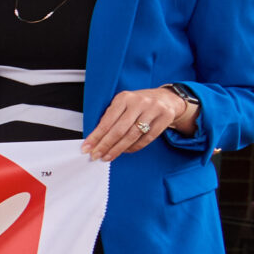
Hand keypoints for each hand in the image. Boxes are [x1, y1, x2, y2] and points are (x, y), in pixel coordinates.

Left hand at [83, 86, 197, 161]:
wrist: (166, 99)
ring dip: (118, 149)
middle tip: (96, 155)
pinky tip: (125, 151)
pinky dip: (134, 147)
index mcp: (124, 98)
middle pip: (119, 130)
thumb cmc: (138, 104)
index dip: (96, 136)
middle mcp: (139, 102)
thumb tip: (95, 139)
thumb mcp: (123, 104)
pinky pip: (146, 138)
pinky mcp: (164, 118)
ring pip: (132, 135)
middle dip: (105, 145)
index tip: (87, 148)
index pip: (107, 121)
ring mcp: (153, 110)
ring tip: (108, 156)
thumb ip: (110, 117)